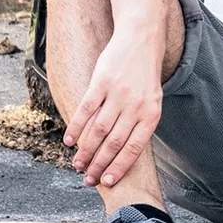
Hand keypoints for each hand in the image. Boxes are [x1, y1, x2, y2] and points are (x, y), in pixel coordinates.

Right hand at [64, 31, 163, 187]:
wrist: (141, 40)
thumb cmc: (145, 75)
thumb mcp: (153, 99)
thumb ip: (140, 122)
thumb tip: (123, 152)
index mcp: (152, 113)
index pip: (134, 147)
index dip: (120, 166)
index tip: (108, 182)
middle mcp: (135, 105)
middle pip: (114, 142)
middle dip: (100, 164)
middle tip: (88, 179)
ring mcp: (117, 94)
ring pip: (98, 130)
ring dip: (86, 151)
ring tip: (78, 165)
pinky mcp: (100, 82)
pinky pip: (85, 110)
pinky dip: (76, 128)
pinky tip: (70, 142)